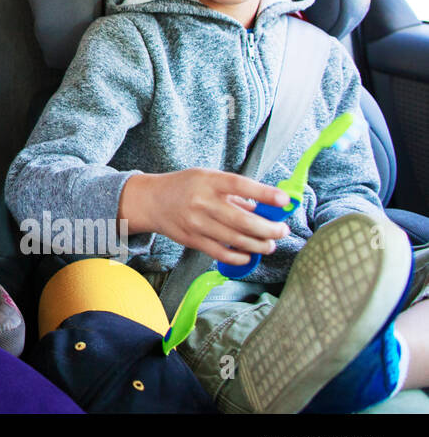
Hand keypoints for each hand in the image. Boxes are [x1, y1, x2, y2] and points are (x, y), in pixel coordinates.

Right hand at [121, 169, 291, 266]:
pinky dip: (240, 257)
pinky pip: (221, 254)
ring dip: (259, 245)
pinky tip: (249, 255)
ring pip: (236, 240)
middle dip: (269, 229)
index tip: (284, 200)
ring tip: (269, 244)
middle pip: (243, 220)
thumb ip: (235, 193)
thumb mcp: (208, 178)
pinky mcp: (193, 240)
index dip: (264, 194)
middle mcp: (203, 202)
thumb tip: (266, 210)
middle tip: (282, 231)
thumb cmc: (185, 187)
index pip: (240, 185)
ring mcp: (197, 223)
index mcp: (209, 181)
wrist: (152, 201)